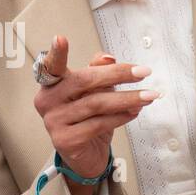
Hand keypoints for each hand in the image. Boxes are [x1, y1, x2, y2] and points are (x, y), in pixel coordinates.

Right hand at [32, 35, 156, 194]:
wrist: (84, 156)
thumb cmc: (88, 118)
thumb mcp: (94, 92)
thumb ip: (98, 71)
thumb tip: (107, 57)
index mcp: (52, 84)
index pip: (52, 66)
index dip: (56, 53)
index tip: (60, 38)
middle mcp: (47, 101)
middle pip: (85, 81)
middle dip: (118, 75)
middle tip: (143, 72)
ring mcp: (54, 122)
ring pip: (96, 104)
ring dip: (127, 98)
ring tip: (148, 96)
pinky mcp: (66, 141)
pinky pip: (99, 124)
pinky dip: (121, 117)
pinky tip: (134, 112)